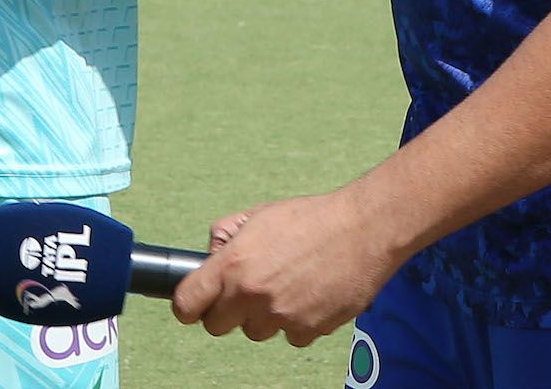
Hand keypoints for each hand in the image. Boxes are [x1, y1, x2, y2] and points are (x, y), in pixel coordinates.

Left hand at [172, 191, 394, 347]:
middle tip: (249, 289)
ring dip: (265, 315)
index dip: (188, 304)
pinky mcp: (307, 331)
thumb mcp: (260, 213)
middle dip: (228, 310)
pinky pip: (290, 336)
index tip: (195, 303)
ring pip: (256, 331)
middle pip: (218, 325)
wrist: (362, 230)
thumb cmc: (311, 217)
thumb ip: (227, 234)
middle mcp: (252, 294)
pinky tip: (311, 292)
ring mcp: (280, 317)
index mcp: (235, 264)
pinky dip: (297, 321)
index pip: (187, 303)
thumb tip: (210, 255)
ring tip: (289, 282)